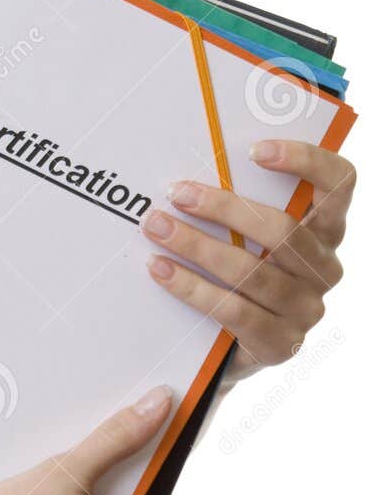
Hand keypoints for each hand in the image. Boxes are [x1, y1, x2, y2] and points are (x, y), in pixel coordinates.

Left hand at [141, 138, 354, 384]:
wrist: (232, 343)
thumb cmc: (239, 267)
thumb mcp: (246, 233)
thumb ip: (238, 203)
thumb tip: (191, 171)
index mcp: (326, 228)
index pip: (338, 183)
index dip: (306, 160)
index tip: (254, 150)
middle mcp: (325, 267)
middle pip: (284, 229)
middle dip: (224, 207)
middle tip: (177, 194)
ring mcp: (307, 309)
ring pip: (252, 271)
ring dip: (197, 245)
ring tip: (157, 227)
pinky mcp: (281, 343)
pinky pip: (234, 310)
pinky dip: (191, 286)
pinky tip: (161, 269)